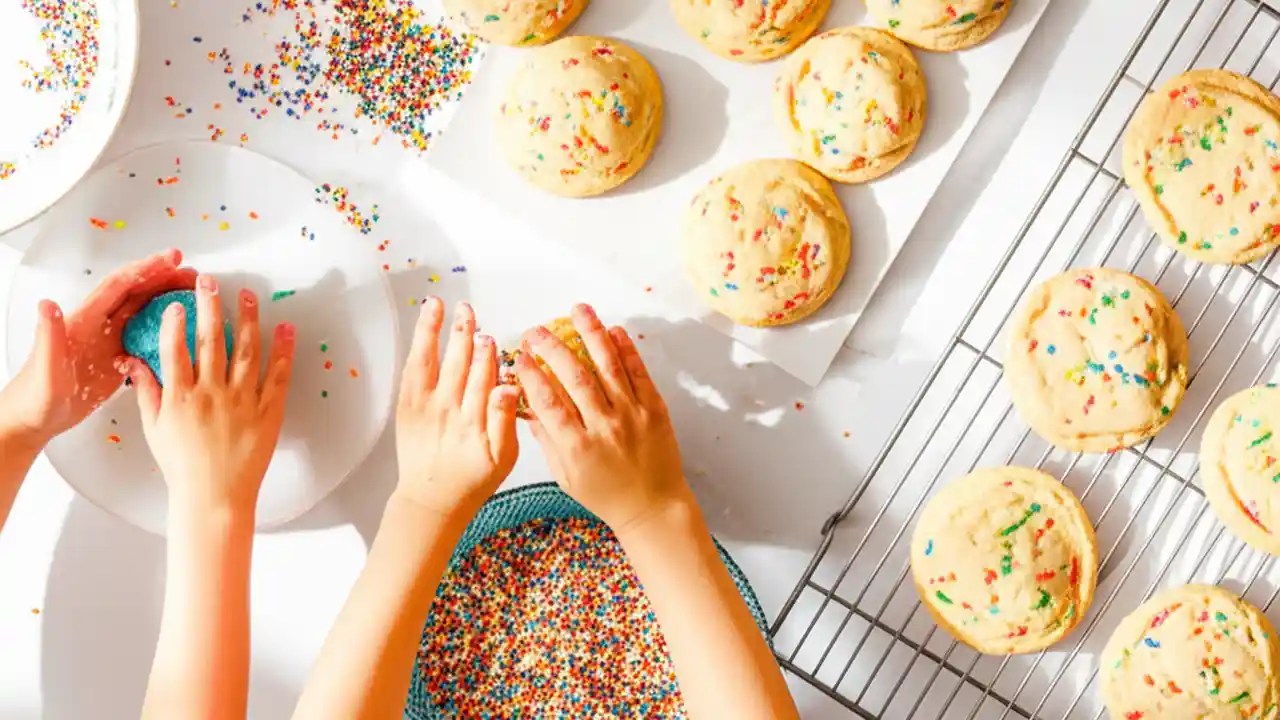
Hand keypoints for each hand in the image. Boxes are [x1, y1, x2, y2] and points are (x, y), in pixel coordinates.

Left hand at [0, 249, 195, 445]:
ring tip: (190, 291)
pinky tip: (179, 326)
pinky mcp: (116, 356)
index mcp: (82, 321)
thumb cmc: (35, 397)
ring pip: (141, 309)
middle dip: (163, 277)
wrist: (33, 419)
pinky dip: (163, 324)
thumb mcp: (44, 368)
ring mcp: (108, 340)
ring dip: (165, 297)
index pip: (119, 287)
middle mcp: (97, 325)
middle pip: (135, 292)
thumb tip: (48, 304)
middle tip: (190, 272)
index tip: (170, 260)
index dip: (146, 270)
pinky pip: (143, 333)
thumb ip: (48, 336)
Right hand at [118, 275, 295, 513]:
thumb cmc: (182, 466)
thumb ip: (146, 392)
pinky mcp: (268, 412)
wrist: (214, 496)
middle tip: (211, 282)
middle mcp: (212, 395)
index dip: (176, 324)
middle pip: (211, 342)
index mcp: (181, 398)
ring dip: (248, 320)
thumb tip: (133, 362)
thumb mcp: (154, 429)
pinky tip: (285, 329)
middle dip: (211, 307)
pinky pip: (278, 376)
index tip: (179, 302)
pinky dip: (283, 351)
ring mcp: (242, 402)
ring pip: (246, 352)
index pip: (176, 351)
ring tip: (249, 296)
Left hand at [394, 299, 519, 518]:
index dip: (486, 357)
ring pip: (430, 361)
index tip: (490, 338)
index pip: (482, 379)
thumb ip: (506, 420)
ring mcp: (424, 406)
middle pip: (457, 364)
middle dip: (463, 335)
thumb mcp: (503, 457)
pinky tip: (422, 328)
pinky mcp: (407, 406)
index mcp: (474, 421)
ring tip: (439, 306)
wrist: (432, 499)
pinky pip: (411, 370)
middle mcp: (447, 410)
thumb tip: (508, 385)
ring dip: (435, 332)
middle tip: (467, 311)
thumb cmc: (472, 478)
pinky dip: (416, 347)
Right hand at [515, 304, 688, 532]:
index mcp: (577, 448)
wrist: (652, 507)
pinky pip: (639, 373)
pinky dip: (626, 349)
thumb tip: (526, 406)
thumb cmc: (605, 495)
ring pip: (608, 367)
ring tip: (578, 309)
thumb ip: (547, 439)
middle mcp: (604, 428)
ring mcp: (632, 416)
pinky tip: (613, 330)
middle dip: (552, 348)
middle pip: (574, 377)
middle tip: (536, 330)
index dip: (531, 374)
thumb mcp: (566, 475)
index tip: (520, 355)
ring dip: (592, 334)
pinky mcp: (655, 410)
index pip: (548, 402)